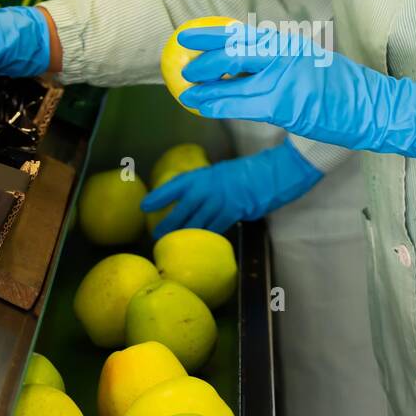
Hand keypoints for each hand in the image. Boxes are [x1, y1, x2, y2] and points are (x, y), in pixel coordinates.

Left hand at [140, 139, 323, 239]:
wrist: (270, 175)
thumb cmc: (244, 172)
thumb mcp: (219, 172)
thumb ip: (204, 185)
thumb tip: (189, 199)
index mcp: (202, 175)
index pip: (174, 186)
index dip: (159, 197)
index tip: (145, 207)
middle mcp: (207, 189)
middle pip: (182, 211)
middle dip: (168, 225)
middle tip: (156, 236)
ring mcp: (220, 203)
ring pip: (196, 224)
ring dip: (184, 234)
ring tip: (174, 242)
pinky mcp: (232, 215)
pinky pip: (214, 229)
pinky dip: (206, 236)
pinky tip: (200, 242)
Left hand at [177, 24, 415, 170]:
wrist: (374, 109)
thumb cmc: (346, 93)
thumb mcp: (313, 66)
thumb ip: (283, 63)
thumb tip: (249, 66)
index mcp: (292, 45)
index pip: (246, 34)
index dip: (214, 33)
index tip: (192, 33)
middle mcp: (287, 54)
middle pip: (234, 47)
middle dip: (203, 53)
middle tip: (182, 57)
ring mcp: (285, 77)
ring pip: (232, 75)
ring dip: (203, 81)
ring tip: (184, 85)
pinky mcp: (284, 103)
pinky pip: (240, 102)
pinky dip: (216, 102)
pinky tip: (199, 104)